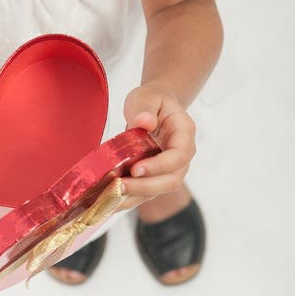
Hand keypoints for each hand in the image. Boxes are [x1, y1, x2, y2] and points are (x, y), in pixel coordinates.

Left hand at [120, 81, 195, 199]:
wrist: (155, 106)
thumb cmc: (152, 100)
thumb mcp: (147, 97)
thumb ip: (145, 108)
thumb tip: (144, 122)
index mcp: (184, 134)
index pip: (178, 156)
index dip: (159, 166)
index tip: (136, 169)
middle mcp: (181, 156)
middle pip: (171, 180)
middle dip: (146, 186)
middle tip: (120, 186)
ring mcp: (170, 169)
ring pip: (158, 190)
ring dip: (135, 196)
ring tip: (111, 196)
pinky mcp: (156, 176)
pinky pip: (145, 190)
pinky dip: (129, 196)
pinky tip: (110, 198)